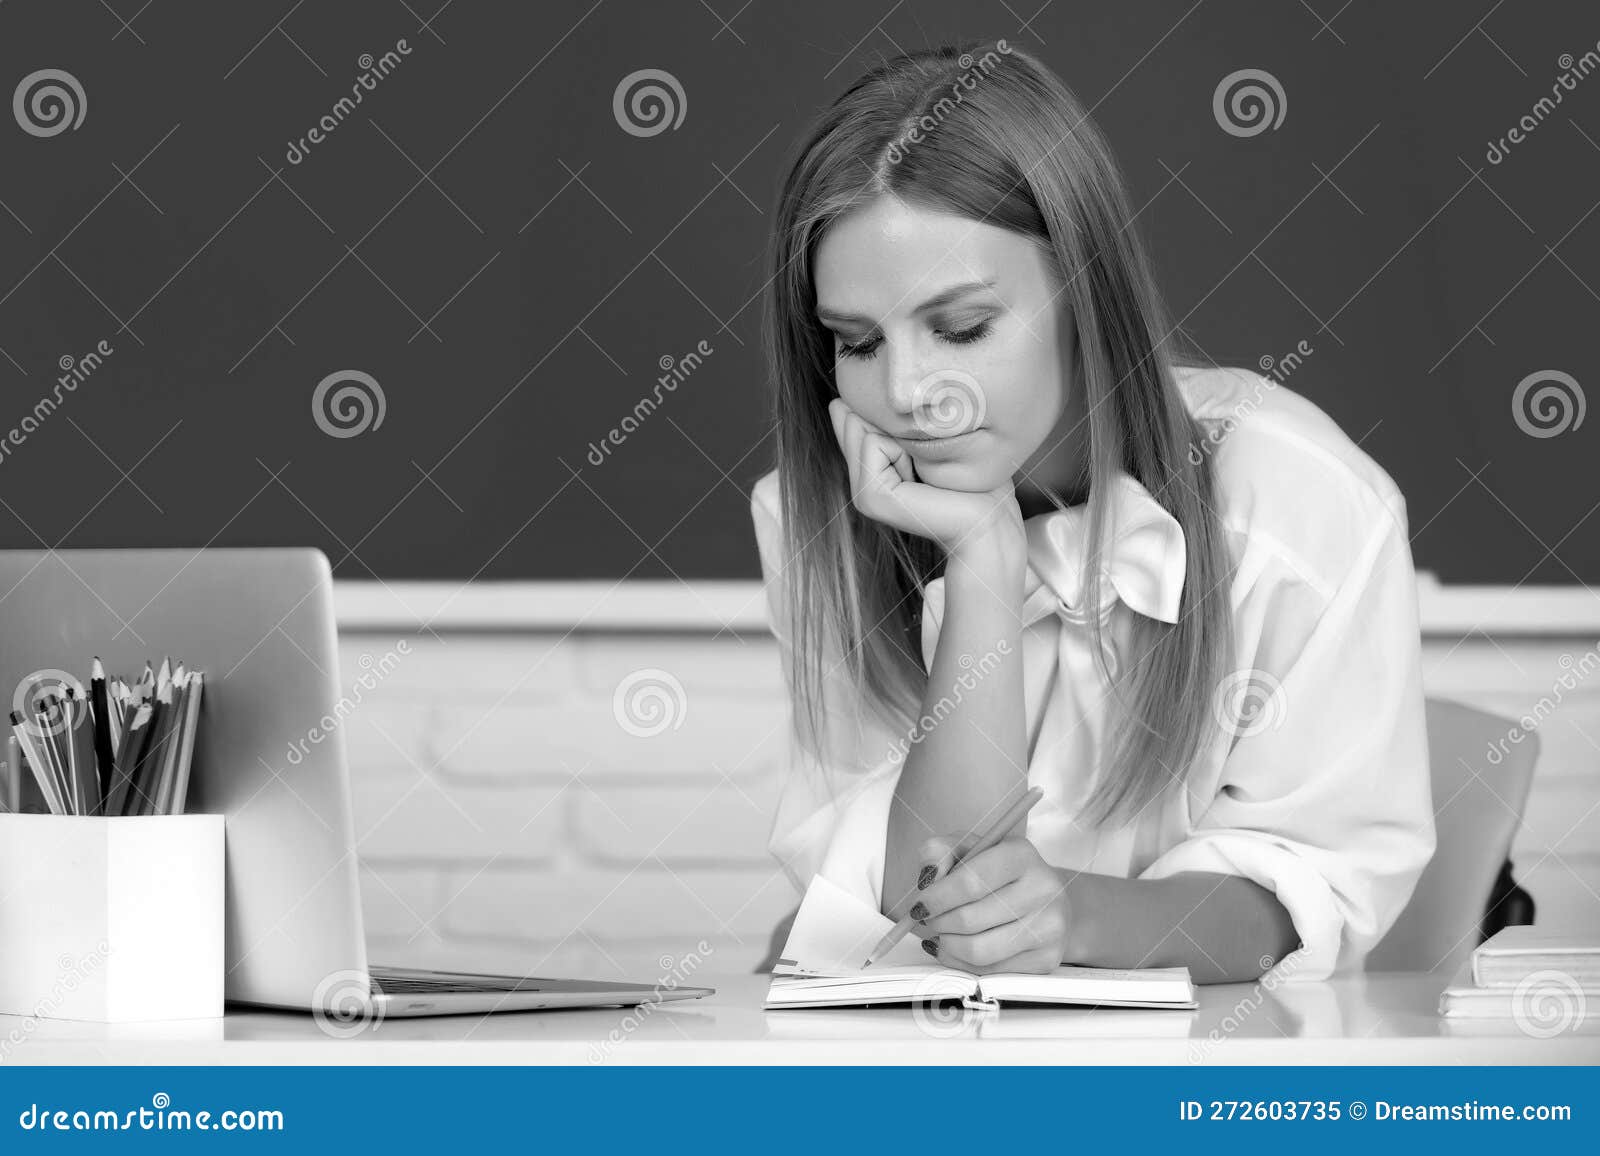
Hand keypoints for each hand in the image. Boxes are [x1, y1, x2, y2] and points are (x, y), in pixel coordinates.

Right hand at [828, 397, 1021, 558]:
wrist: (988, 518)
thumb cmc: (967, 476)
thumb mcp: (919, 440)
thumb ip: (882, 426)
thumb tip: (835, 402)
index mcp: (871, 472)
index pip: (854, 418)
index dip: (892, 417)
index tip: (926, 447)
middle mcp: (861, 484)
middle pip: (856, 419)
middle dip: (894, 426)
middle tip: (927, 461)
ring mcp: (862, 494)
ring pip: (862, 428)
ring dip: (901, 437)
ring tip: (925, 470)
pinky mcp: (869, 497)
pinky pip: (872, 442)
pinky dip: (901, 450)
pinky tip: (921, 478)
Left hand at [908, 832, 1071, 973]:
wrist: (1047, 897)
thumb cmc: (1000, 872)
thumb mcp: (970, 848)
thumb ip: (939, 852)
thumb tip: (927, 879)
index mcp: (1021, 854)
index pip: (970, 881)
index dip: (937, 898)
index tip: (920, 905)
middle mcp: (1042, 890)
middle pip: (970, 920)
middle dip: (938, 923)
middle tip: (928, 920)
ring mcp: (1049, 927)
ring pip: (978, 951)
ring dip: (947, 945)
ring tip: (941, 934)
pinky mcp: (1047, 958)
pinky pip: (990, 971)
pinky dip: (962, 962)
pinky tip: (956, 947)